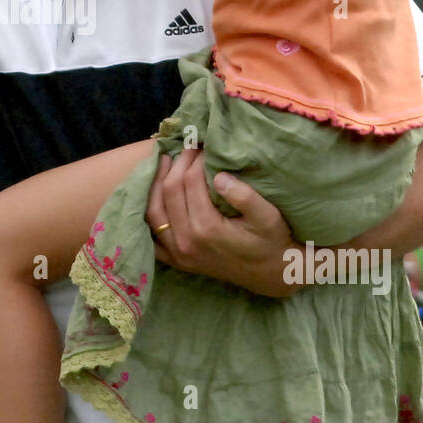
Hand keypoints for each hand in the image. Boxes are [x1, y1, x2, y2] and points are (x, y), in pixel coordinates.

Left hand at [145, 149, 296, 297]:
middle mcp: (186, 242)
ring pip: (153, 212)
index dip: (195, 160)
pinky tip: (155, 196)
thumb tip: (219, 176)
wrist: (271, 275)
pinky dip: (150, 214)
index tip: (204, 148)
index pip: (190, 182)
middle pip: (169, 192)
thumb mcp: (268, 216)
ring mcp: (178, 254)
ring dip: (156, 183)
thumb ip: (245, 196)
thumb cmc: (272, 241)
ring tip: (165, 162)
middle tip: (188, 149)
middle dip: (177, 165)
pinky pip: (152, 237)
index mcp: (207, 229)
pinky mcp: (177, 261)